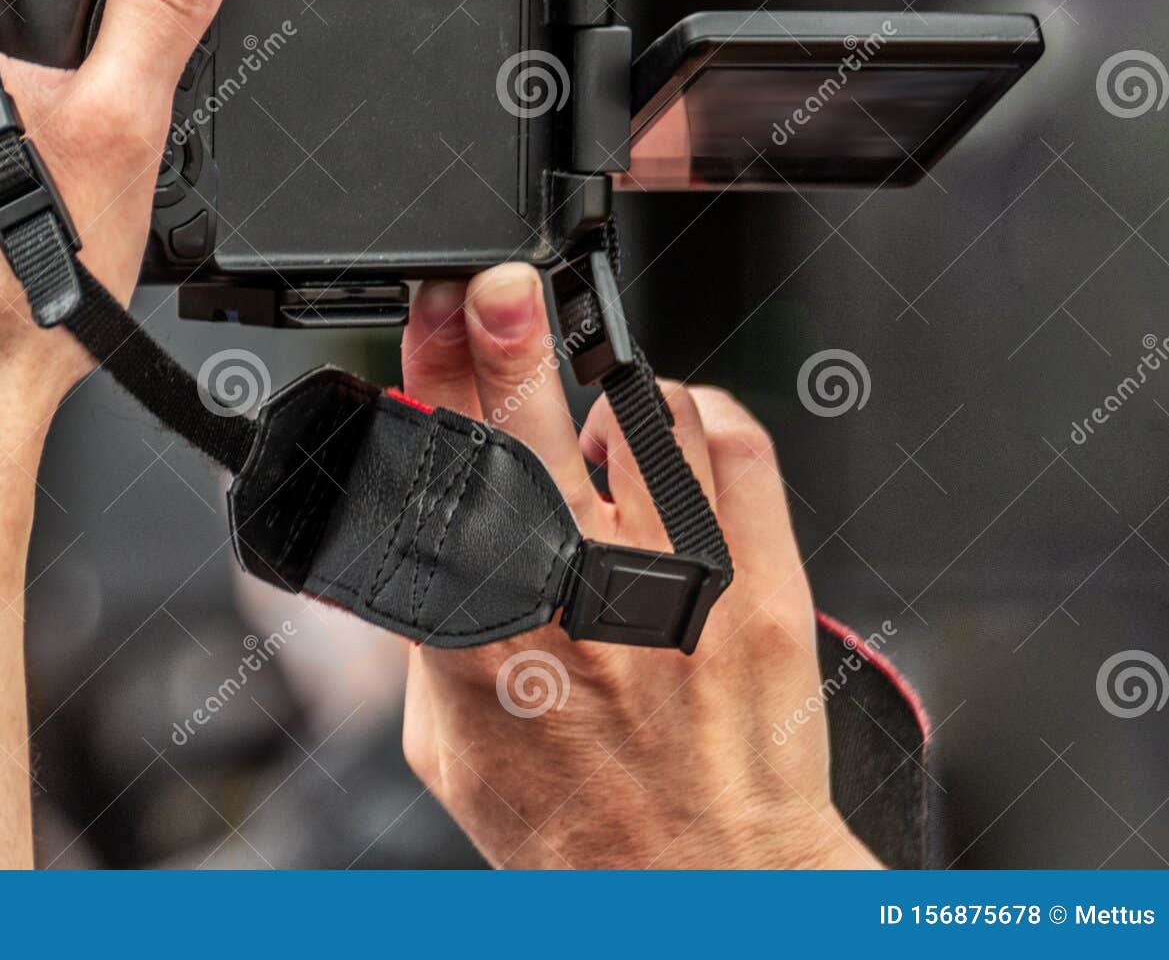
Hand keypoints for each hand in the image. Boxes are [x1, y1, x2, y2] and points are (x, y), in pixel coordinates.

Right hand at [398, 264, 878, 869]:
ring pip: (647, 417)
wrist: (701, 885)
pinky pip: (736, 450)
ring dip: (603, 372)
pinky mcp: (758, 585)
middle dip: (506, 332)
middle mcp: (582, 594)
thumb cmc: (574, 829)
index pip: (446, 462)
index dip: (432, 366)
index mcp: (488, 631)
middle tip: (496, 283)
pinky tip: (669, 416)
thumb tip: (411, 541)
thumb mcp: (446, 745)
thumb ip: (423, 630)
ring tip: (582, 378)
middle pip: (535, 422)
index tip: (430, 310)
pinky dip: (697, 408)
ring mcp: (680, 583)